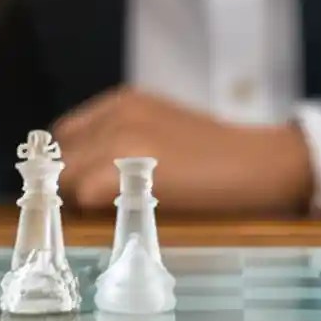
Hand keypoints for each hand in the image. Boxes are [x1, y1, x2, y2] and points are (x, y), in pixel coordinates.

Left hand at [54, 87, 313, 213]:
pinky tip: (124, 218)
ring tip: (113, 217)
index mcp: (121, 102)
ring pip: (68, 180)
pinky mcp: (130, 168)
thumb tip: (81, 180)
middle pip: (60, 159)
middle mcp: (115, 113)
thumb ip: (120, 145)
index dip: (71, 168)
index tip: (84, 192)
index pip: (64, 139)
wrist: (260, 164)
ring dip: (83, 203)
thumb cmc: (217, 159)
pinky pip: (86, 196)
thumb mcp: (161, 134)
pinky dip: (97, 213)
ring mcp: (121, 138)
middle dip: (72, 187)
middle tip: (99, 214)